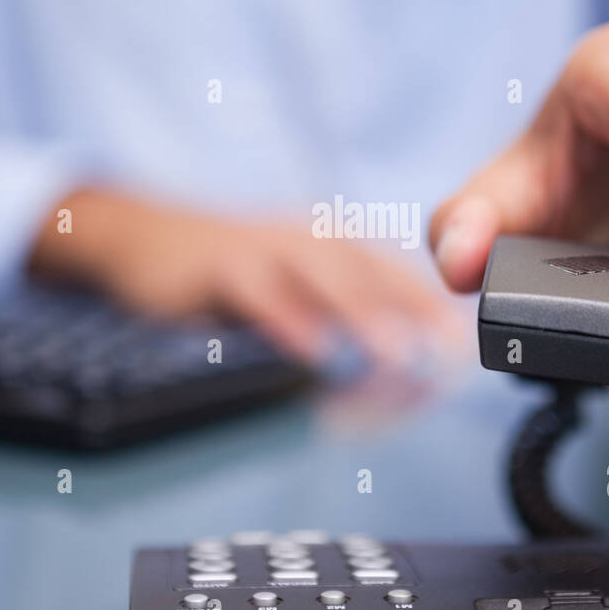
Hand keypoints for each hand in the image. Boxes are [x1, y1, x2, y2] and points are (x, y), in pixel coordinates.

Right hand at [29, 189, 461, 366]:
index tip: (465, 346)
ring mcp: (262, 248)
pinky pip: (259, 294)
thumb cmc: (227, 273)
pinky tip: (315, 351)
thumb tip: (390, 371)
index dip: (433, 307)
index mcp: (329, 243)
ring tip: (398, 355)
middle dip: (414, 313)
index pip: (394, 272)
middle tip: (448, 354)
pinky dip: (289, 321)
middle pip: (370, 273)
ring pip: (323, 278)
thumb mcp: (290, 290)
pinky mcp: (219, 267)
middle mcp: (305, 238)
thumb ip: (337, 321)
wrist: (143, 239)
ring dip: (364, 317)